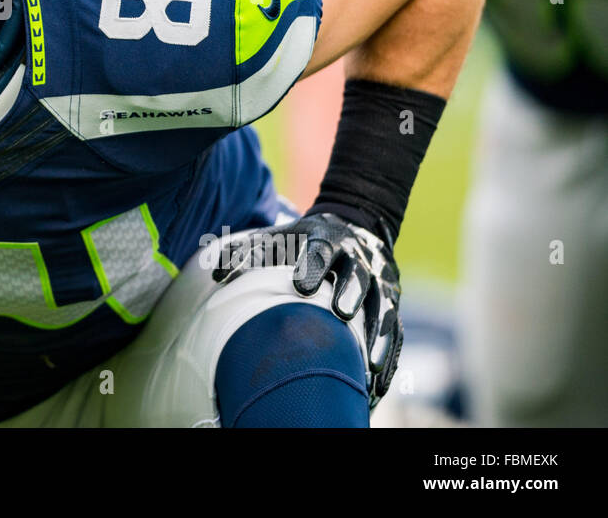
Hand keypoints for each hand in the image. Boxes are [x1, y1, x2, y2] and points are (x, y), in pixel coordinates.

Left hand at [210, 211, 402, 407]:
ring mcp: (380, 282)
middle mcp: (358, 260)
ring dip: (377, 335)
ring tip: (369, 365)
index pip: (320, 250)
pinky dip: (388, 357)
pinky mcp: (392, 303)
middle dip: (350, 293)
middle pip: (357, 276)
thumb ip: (246, 251)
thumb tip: (215, 274)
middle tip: (341, 314)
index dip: (311, 266)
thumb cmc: (304, 239)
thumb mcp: (278, 236)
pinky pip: (395, 332)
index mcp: (327, 239)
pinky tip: (378, 385)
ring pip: (383, 308)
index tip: (301, 287)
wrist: (356, 224)